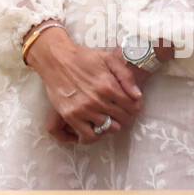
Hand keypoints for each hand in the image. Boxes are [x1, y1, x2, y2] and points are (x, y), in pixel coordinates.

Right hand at [25, 24, 142, 143]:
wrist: (56, 59)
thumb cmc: (83, 57)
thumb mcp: (108, 58)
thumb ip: (126, 76)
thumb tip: (138, 96)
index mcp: (109, 86)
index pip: (132, 106)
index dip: (135, 107)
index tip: (131, 105)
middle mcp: (98, 100)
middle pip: (122, 119)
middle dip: (125, 116)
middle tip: (120, 112)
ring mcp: (84, 110)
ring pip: (109, 128)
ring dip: (112, 125)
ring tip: (108, 118)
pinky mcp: (71, 116)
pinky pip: (88, 136)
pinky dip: (95, 136)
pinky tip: (95, 128)